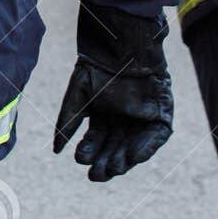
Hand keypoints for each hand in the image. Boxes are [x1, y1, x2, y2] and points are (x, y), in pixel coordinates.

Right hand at [54, 5, 172, 181]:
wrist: (122, 43)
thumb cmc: (98, 65)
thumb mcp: (79, 95)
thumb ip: (68, 121)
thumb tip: (56, 150)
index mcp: (104, 115)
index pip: (96, 142)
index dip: (89, 152)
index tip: (80, 159)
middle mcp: (124, 119)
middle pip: (115, 148)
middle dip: (105, 162)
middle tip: (96, 174)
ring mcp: (143, 117)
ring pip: (134, 146)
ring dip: (124, 160)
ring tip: (112, 169)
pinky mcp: (161, 113)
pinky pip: (157, 136)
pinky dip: (146, 148)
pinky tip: (132, 156)